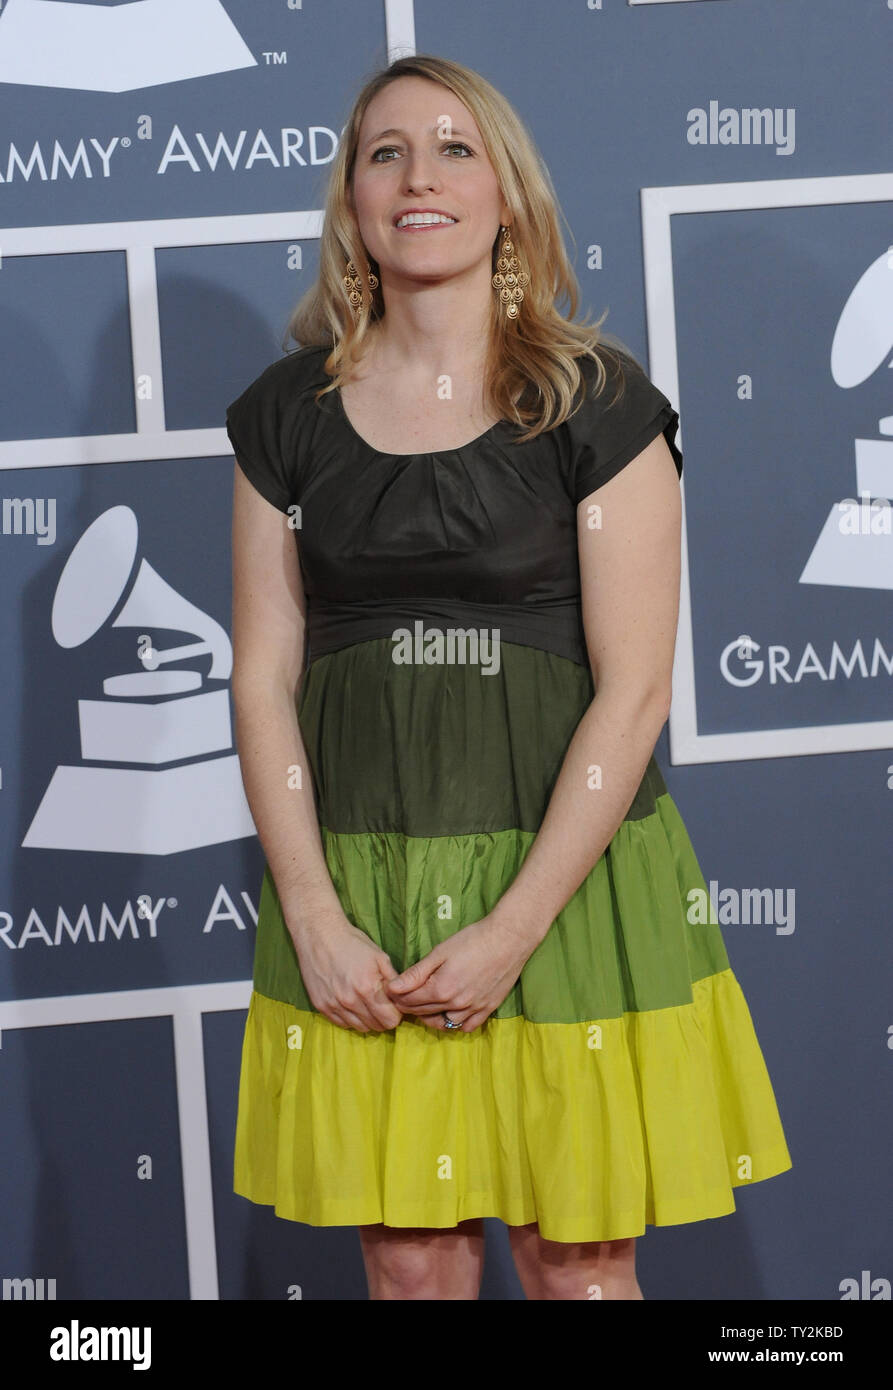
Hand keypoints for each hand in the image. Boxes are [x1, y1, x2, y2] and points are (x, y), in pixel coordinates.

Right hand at [292, 916, 403, 1032]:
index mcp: (368, 988)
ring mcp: (334, 1005)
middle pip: (376, 1026)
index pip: (391, 1020)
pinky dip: (350, 1017)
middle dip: (383, 1017)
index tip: (393, 1003)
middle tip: (380, 1002)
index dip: (395, 1013)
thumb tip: (404, 998)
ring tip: (365, 1002)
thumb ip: (394, 981)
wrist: (319, 935)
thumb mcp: (380, 957)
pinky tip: (351, 1003)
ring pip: (360, 1027)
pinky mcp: (321, 1006)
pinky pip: (342, 1024)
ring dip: (367, 1019)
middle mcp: (350, 1001)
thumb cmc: (352, 942)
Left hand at [384, 915, 535, 1032]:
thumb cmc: (473, 939)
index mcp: (441, 989)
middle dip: (408, 1005)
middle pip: (423, 1012)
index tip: (390, 990)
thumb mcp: (440, 952)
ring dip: (430, 1016)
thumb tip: (392, 987)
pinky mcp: (488, 1008)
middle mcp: (456, 1004)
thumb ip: (416, 973)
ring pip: (444, 1023)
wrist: (508, 939)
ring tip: (425, 1003)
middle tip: (402, 996)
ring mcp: (473, 1009)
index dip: (396, 996)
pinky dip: (456, 1022)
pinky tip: (450, 1011)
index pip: (409, 1001)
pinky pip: (467, 1026)